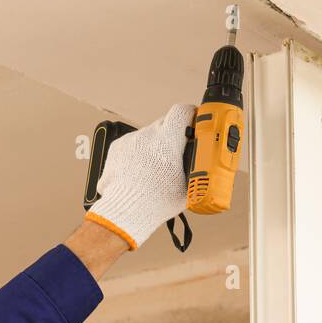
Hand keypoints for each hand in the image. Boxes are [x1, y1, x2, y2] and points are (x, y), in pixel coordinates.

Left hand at [83, 103, 195, 249]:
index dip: (189, 115)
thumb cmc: (156, 202)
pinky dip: (137, 155)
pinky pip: (132, 144)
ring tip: (154, 170)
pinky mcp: (117, 147)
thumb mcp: (186, 187)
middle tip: (175, 153)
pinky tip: (139, 171)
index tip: (192, 121)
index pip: (182, 112)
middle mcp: (148, 135)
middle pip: (165, 124)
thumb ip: (194, 170)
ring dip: (153, 147)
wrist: (126, 211)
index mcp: (167, 141)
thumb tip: (204, 168)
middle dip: (171, 136)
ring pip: (147, 136)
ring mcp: (131, 140)